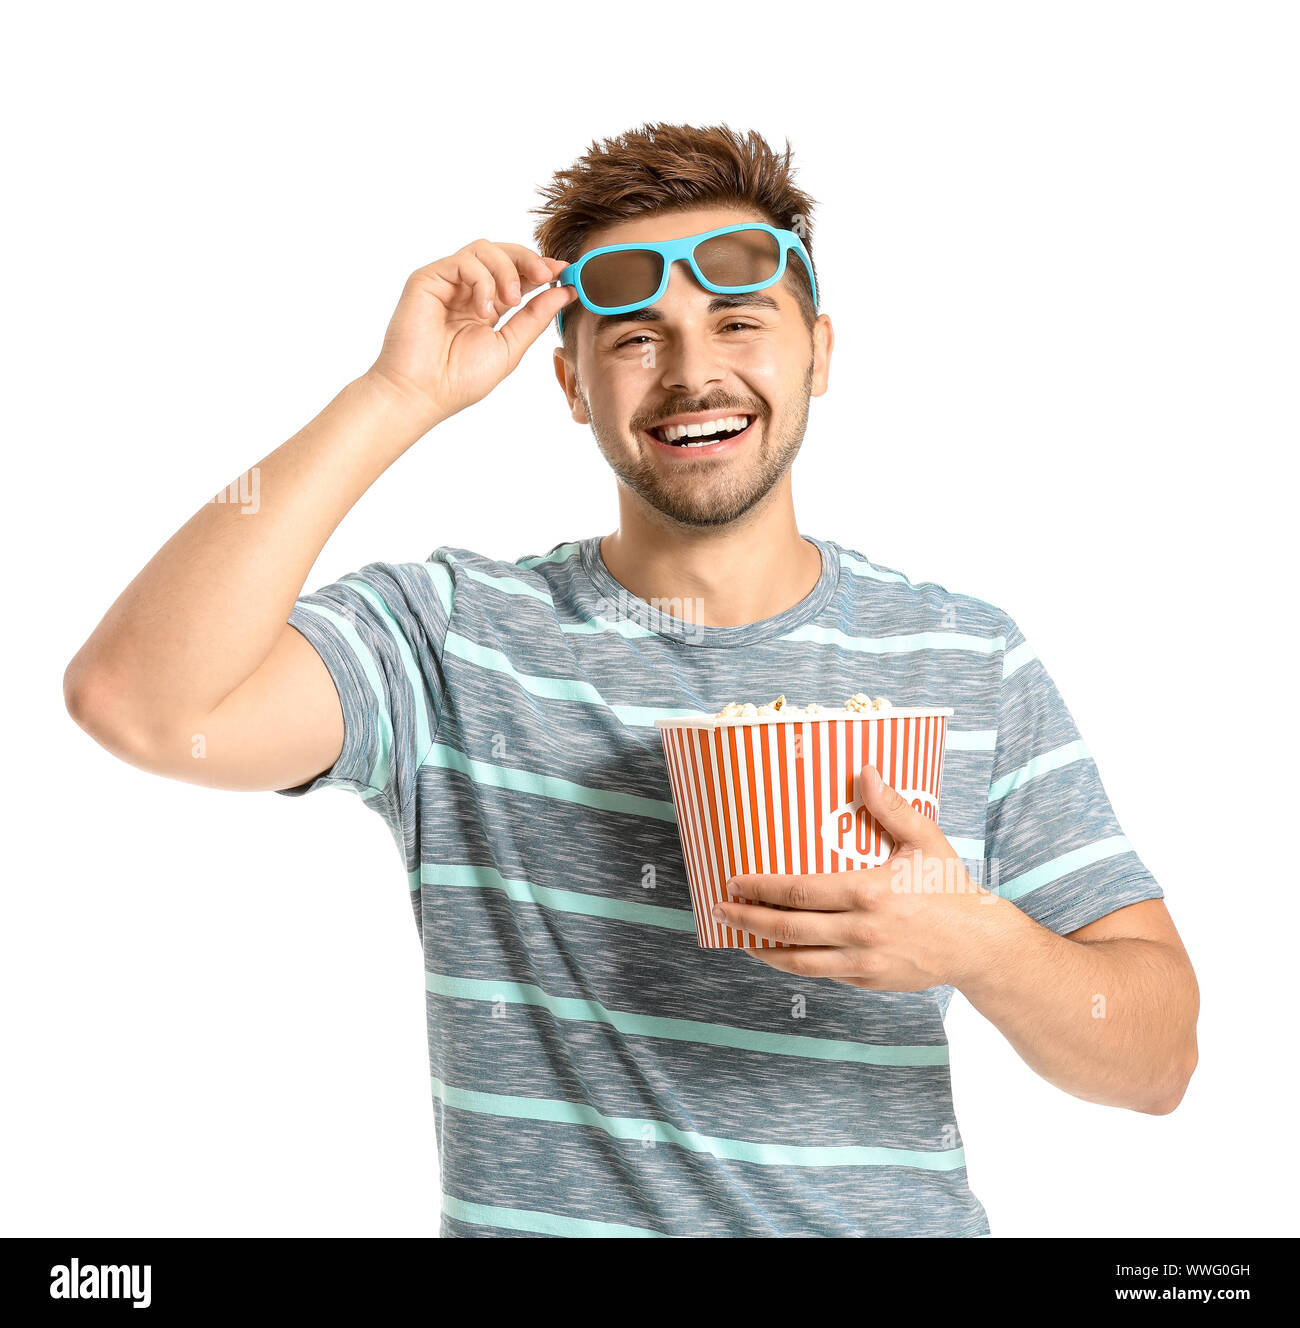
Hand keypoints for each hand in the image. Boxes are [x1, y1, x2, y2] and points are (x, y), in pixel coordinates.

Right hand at [363, 239, 577, 426]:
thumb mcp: (510, 346)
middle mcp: (466, 290)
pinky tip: (484, 309)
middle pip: (502, 252)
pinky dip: (483, 280)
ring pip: (484, 249)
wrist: (424, 393)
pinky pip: (464, 261)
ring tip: (510, 302)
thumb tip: (565, 291)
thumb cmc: (461, 379)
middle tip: (547, 274)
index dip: (541, 268)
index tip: (565, 272)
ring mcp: (447, 282)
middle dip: (529, 259)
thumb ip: (535, 317)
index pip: (517, 274)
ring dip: (506, 271)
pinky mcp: (428, 278)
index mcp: (487, 306)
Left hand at [715, 764, 1009, 991]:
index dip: (760, 888)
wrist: (977, 945)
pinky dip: (792, 964)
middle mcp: (860, 931)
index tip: (734, 881)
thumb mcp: (924, 841)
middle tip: (720, 909)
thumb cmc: (949, 887)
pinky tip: (777, 952)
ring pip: (798, 961)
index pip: (798, 891)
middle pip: (788, 928)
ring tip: (737, 935)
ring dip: (762, 949)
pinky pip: (821, 973)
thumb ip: (892, 807)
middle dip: (747, 919)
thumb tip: (865, 771)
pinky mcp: (867, 980)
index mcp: (868, 893)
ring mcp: (862, 961)